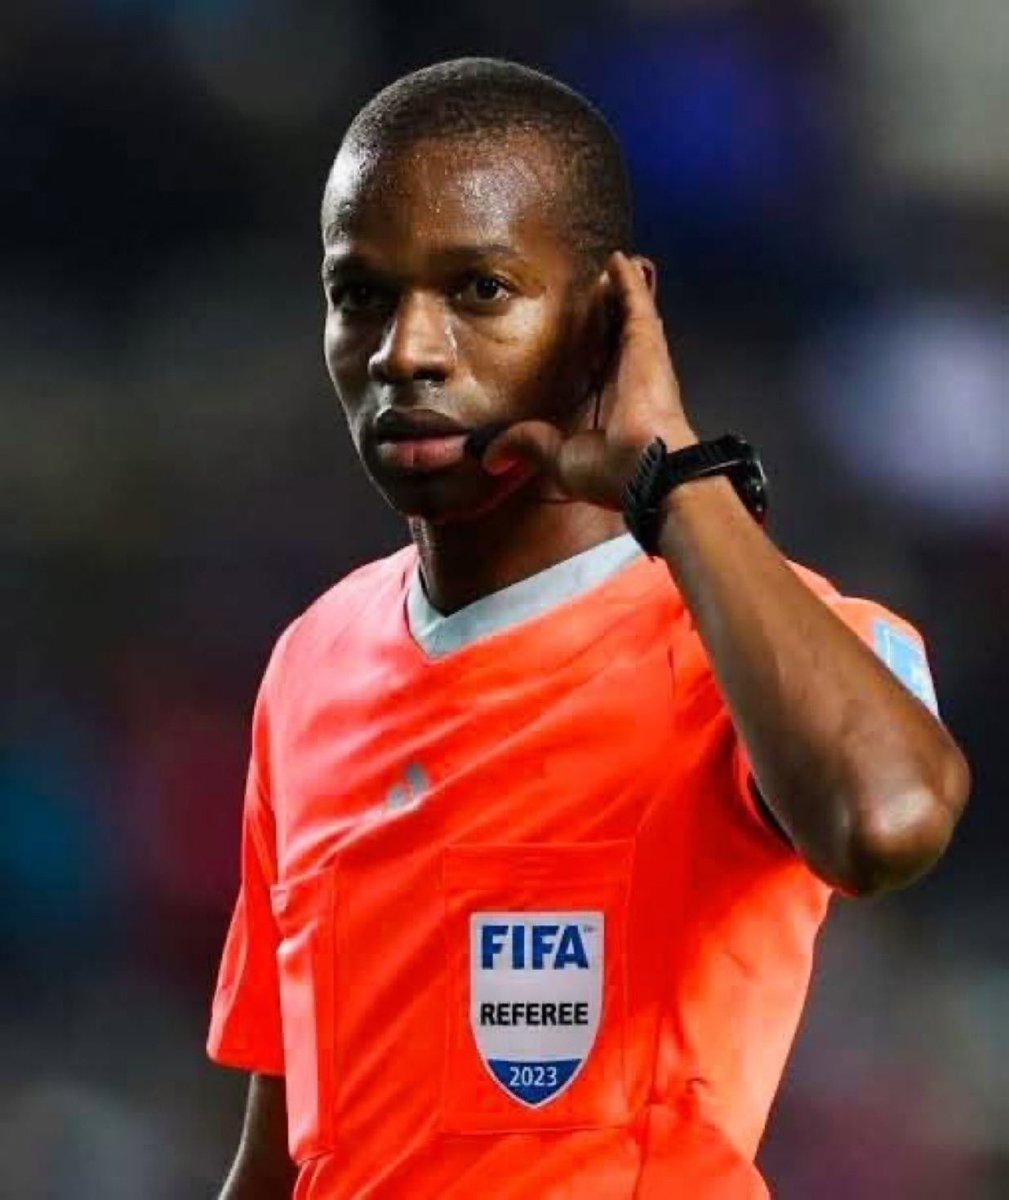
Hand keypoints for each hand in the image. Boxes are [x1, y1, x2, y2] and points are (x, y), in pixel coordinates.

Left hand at [474, 250, 697, 508]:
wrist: (646, 469)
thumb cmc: (612, 471)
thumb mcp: (556, 457)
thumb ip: (527, 444)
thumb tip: (488, 457)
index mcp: (606, 404)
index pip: (592, 369)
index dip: (584, 352)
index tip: (570, 336)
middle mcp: (625, 378)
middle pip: (611, 335)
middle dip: (603, 313)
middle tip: (590, 289)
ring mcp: (639, 358)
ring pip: (625, 314)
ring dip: (617, 291)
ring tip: (609, 267)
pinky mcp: (647, 342)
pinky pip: (636, 302)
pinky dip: (629, 281)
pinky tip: (619, 260)